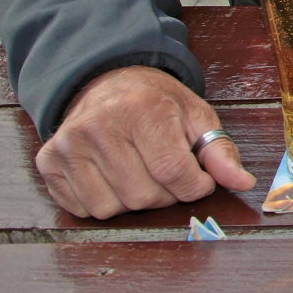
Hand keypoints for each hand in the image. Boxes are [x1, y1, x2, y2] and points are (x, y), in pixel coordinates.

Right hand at [36, 65, 254, 219]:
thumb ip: (219, 151)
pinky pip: (84, 209)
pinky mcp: (49, 162)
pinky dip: (105, 201)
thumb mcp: (195, 116)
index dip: (194, 186)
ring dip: (134, 200)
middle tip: (165, 171)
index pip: (173, 172)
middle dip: (165, 194)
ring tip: (139, 171)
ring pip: (112, 208)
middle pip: (143, 196)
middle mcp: (99, 126)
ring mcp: (69, 145)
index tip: (199, 180)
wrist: (105, 82)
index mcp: (142, 109)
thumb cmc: (156, 103)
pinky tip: (111, 176)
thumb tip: (243, 182)